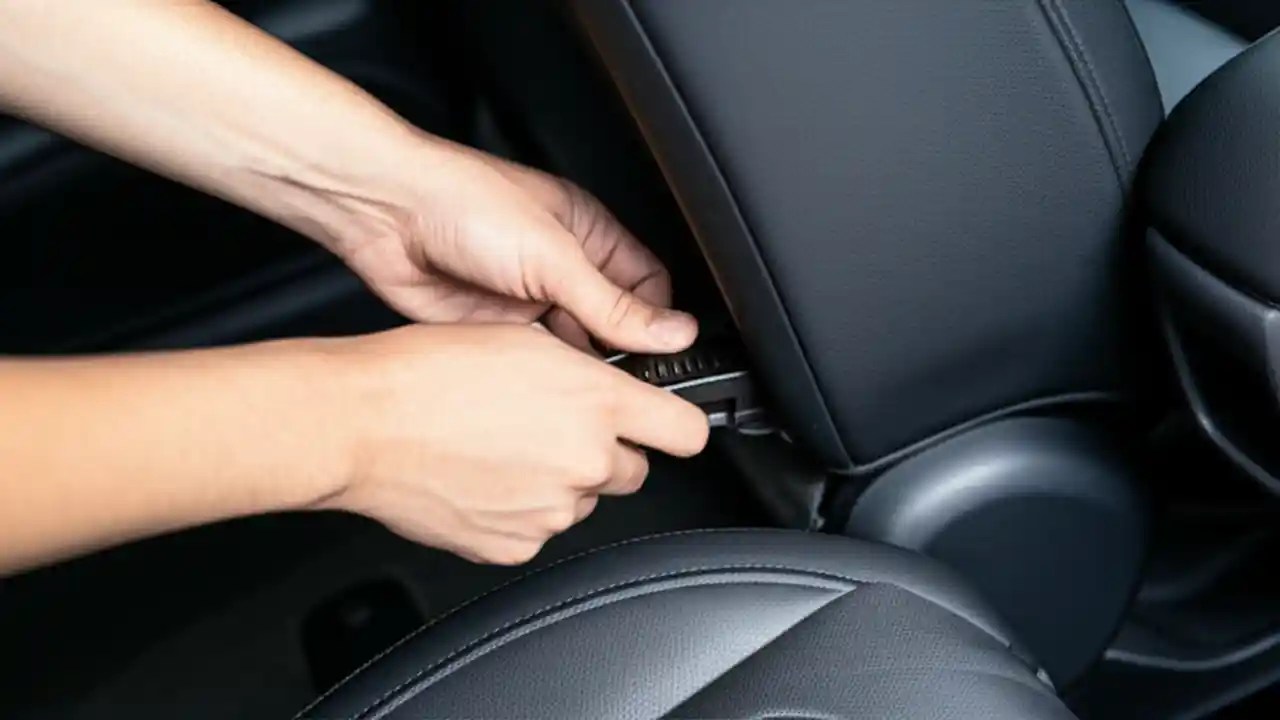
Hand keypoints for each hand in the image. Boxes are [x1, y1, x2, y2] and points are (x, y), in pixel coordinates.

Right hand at [317, 324, 709, 564]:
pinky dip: (520, 510)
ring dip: (558, 481)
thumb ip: (585, 373)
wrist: (362, 423)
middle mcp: (584, 460)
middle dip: (604, 451)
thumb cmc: (428, 372)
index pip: (687, 431)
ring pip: (581, 500)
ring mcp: (551, 510)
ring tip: (501, 449)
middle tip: (553, 428)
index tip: (670, 426)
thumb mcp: (525, 340)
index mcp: (596, 402)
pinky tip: (482, 478)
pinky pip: (538, 529)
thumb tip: (607, 389)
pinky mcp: (515, 545)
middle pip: (632, 469)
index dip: (679, 426)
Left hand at [324, 136, 697, 354]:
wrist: (383, 213)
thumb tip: (673, 332)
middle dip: (617, 353)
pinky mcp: (492, 329)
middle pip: (610, 324)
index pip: (647, 287)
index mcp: (588, 234)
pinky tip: (541, 385)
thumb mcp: (553, 256)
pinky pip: (529, 362)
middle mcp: (560, 268)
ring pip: (570, 349)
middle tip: (622, 382)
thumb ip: (614, 304)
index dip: (657, 323)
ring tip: (581, 386)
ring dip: (575, 368)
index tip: (661, 358)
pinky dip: (537, 377)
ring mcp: (526, 300)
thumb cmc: (462, 202)